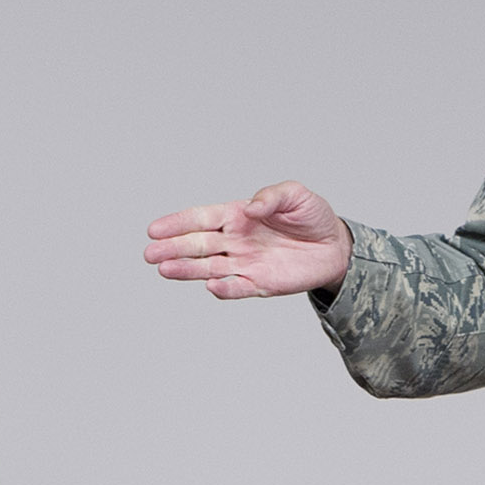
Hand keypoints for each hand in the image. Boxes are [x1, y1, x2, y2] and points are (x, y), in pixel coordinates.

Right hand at [144, 182, 354, 298]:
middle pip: (197, 245)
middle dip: (172, 249)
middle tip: (149, 253)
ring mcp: (244, 263)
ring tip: (164, 270)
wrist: (335, 247)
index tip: (154, 229)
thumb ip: (272, 197)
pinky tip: (211, 286)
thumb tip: (250, 208)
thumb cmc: (312, 216)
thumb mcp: (296, 195)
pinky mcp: (260, 283)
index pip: (201, 219)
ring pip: (209, 268)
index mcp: (237, 216)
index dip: (177, 223)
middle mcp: (235, 241)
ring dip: (187, 270)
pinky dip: (224, 289)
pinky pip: (237, 288)